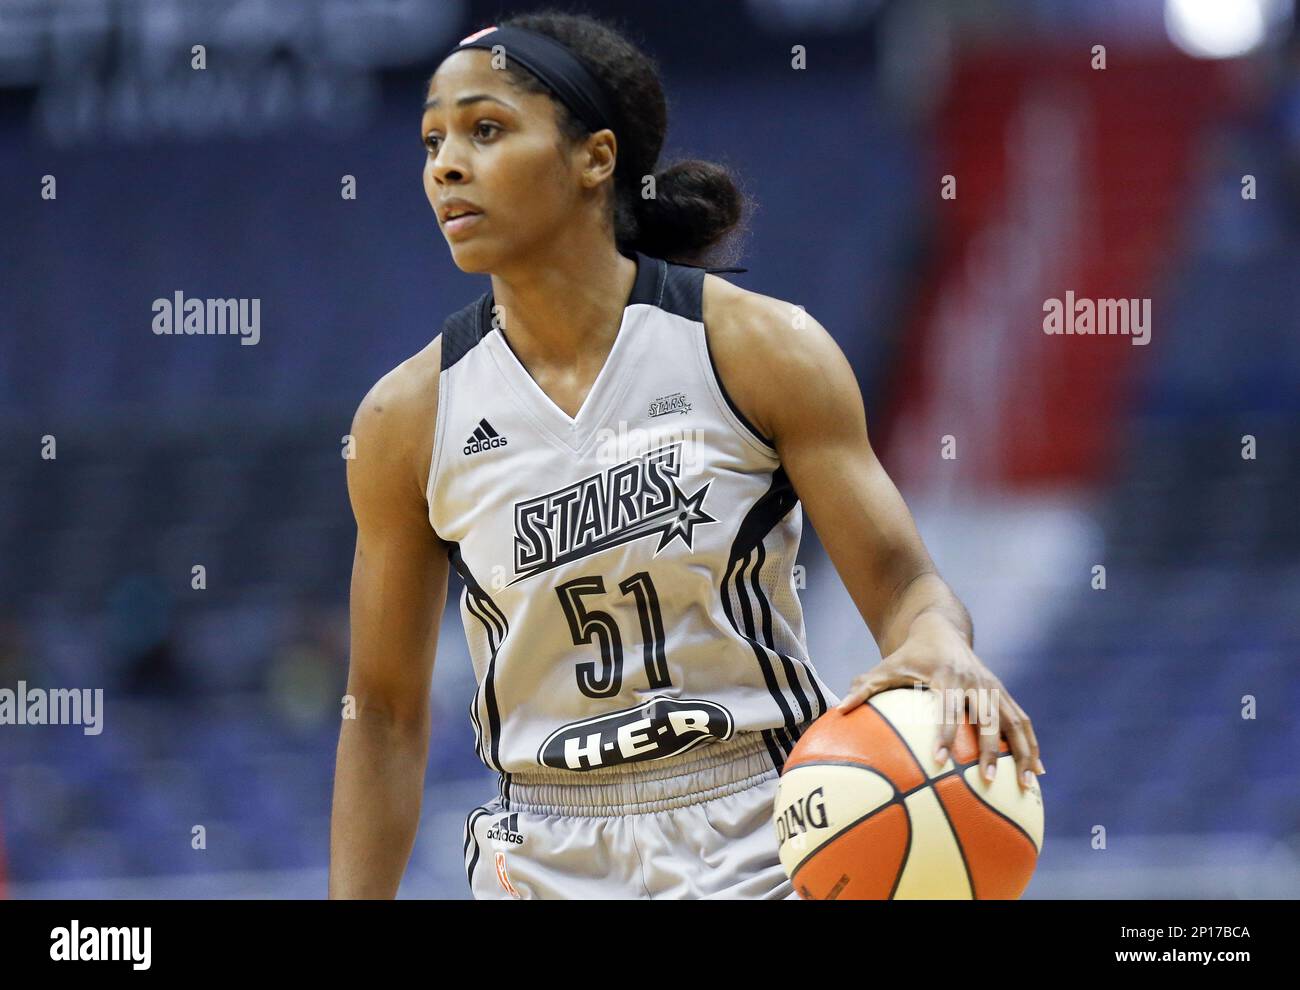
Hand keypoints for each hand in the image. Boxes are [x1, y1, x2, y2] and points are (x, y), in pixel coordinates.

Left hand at [836, 612, 1043, 790]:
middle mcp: (974, 682)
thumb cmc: (909, 654)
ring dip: (1023, 752)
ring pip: (1014, 721)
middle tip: (987, 780)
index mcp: (945, 676)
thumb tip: (839, 711)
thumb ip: (865, 687)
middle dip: (989, 750)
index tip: (941, 762)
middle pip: (986, 718)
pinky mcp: (1002, 692)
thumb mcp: (885, 666)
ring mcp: (992, 687)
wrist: (941, 628)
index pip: (946, 709)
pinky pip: (1021, 720)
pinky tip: (1037, 771)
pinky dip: (1031, 744)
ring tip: (1027, 783)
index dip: (945, 735)